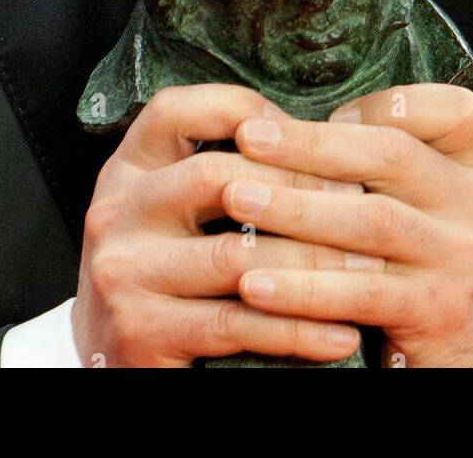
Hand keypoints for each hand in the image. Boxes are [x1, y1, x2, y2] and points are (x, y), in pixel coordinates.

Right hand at [71, 83, 375, 366]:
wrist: (105, 362)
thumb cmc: (162, 275)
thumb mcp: (169, 209)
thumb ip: (218, 171)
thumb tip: (320, 139)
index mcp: (127, 169)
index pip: (176, 109)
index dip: (245, 111)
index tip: (308, 134)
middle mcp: (116, 212)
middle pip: (215, 174)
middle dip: (299, 188)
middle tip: (360, 203)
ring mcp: (123, 273)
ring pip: (235, 257)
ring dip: (314, 264)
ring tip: (368, 269)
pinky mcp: (140, 333)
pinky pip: (236, 325)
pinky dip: (297, 330)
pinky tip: (341, 334)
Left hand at [223, 84, 472, 367]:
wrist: (451, 363)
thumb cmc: (414, 273)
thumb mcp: (414, 211)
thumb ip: (375, 169)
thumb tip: (281, 130)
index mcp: (467, 173)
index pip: (450, 111)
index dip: (385, 105)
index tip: (326, 112)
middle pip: (393, 155)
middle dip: (311, 145)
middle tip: (248, 138)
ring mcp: (463, 260)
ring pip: (371, 221)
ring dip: (295, 209)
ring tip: (237, 199)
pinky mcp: (440, 313)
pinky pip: (361, 294)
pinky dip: (303, 288)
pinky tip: (254, 284)